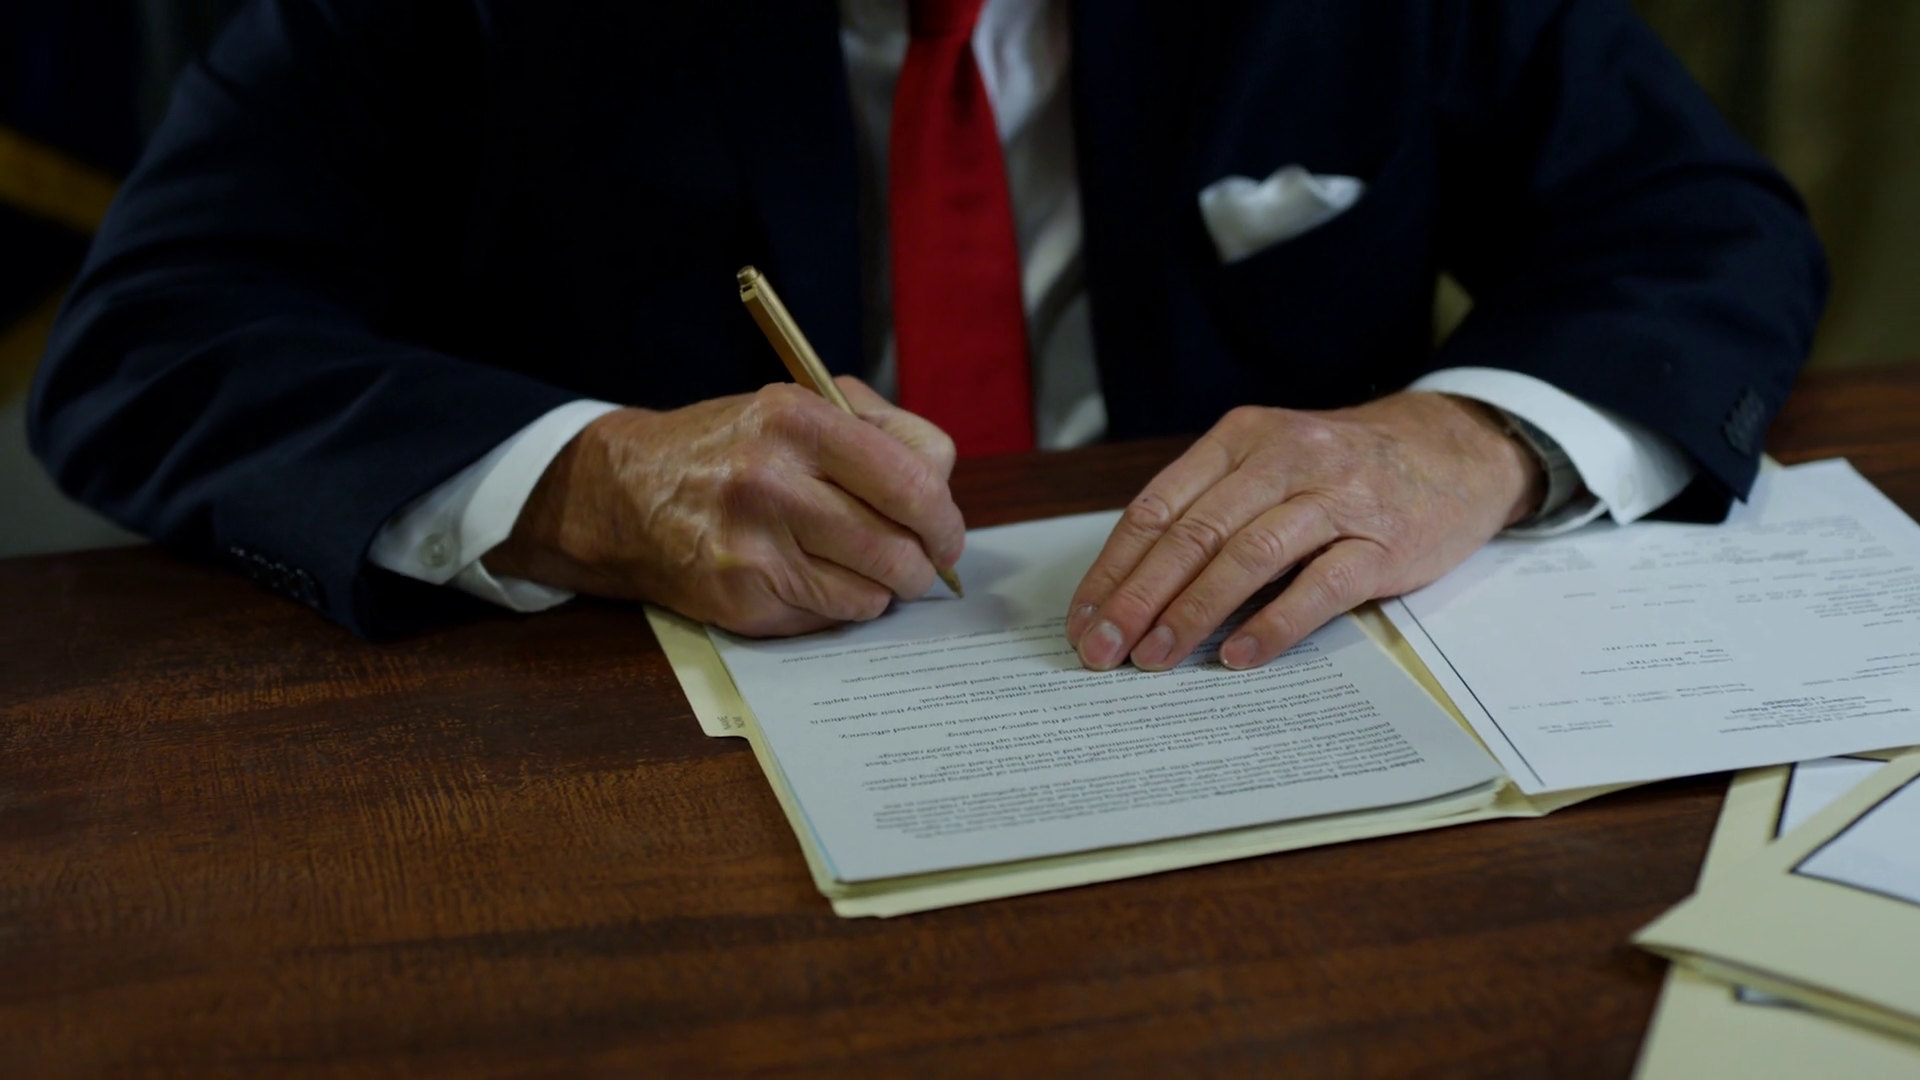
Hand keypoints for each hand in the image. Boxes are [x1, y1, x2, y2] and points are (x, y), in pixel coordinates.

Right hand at [483, 377, 963, 636]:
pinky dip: (844, 605)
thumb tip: (941, 482)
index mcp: (796, 418)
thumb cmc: (731, 448)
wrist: (628, 493)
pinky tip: (821, 581)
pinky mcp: (741, 597)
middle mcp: (771, 480)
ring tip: (871, 570)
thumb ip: (878, 428)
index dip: (944, 514)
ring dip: (886, 588)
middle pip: (900, 544)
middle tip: (926, 563)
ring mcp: (753, 544)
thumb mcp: (797, 406)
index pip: (914, 476)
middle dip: (927, 563)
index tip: (944, 530)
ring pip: (872, 590)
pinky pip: (833, 615)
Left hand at [1065, 391, 1543, 670]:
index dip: (1114, 568)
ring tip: (1156, 659)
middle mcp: (1283, 459)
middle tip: (1104, 651)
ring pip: (1247, 556)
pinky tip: (1238, 656)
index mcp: (1240, 438)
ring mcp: (1336, 498)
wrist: (1456, 451)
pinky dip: (1273, 624)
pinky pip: (1318, 586)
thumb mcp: (1270, 461)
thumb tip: (1133, 589)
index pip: (1158, 508)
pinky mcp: (1383, 541)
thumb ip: (1211, 508)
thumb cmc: (1344, 470)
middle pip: (1193, 534)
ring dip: (1193, 613)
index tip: (1084, 619)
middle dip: (1138, 598)